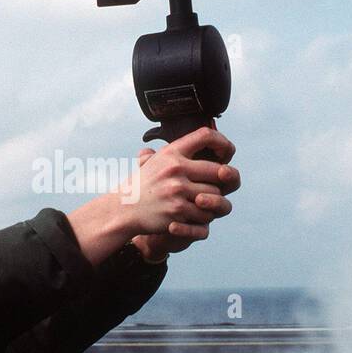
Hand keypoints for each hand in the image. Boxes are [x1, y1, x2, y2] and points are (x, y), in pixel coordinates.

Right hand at [119, 125, 238, 244]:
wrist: (125, 209)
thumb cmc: (146, 184)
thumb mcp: (157, 160)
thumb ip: (180, 152)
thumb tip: (211, 142)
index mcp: (172, 152)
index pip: (206, 136)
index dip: (223, 143)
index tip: (226, 153)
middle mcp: (175, 168)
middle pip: (219, 170)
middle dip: (221, 180)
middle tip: (216, 185)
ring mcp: (177, 190)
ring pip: (215, 194)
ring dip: (213, 201)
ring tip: (202, 201)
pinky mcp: (178, 210)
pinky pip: (206, 214)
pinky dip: (204, 216)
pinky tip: (194, 213)